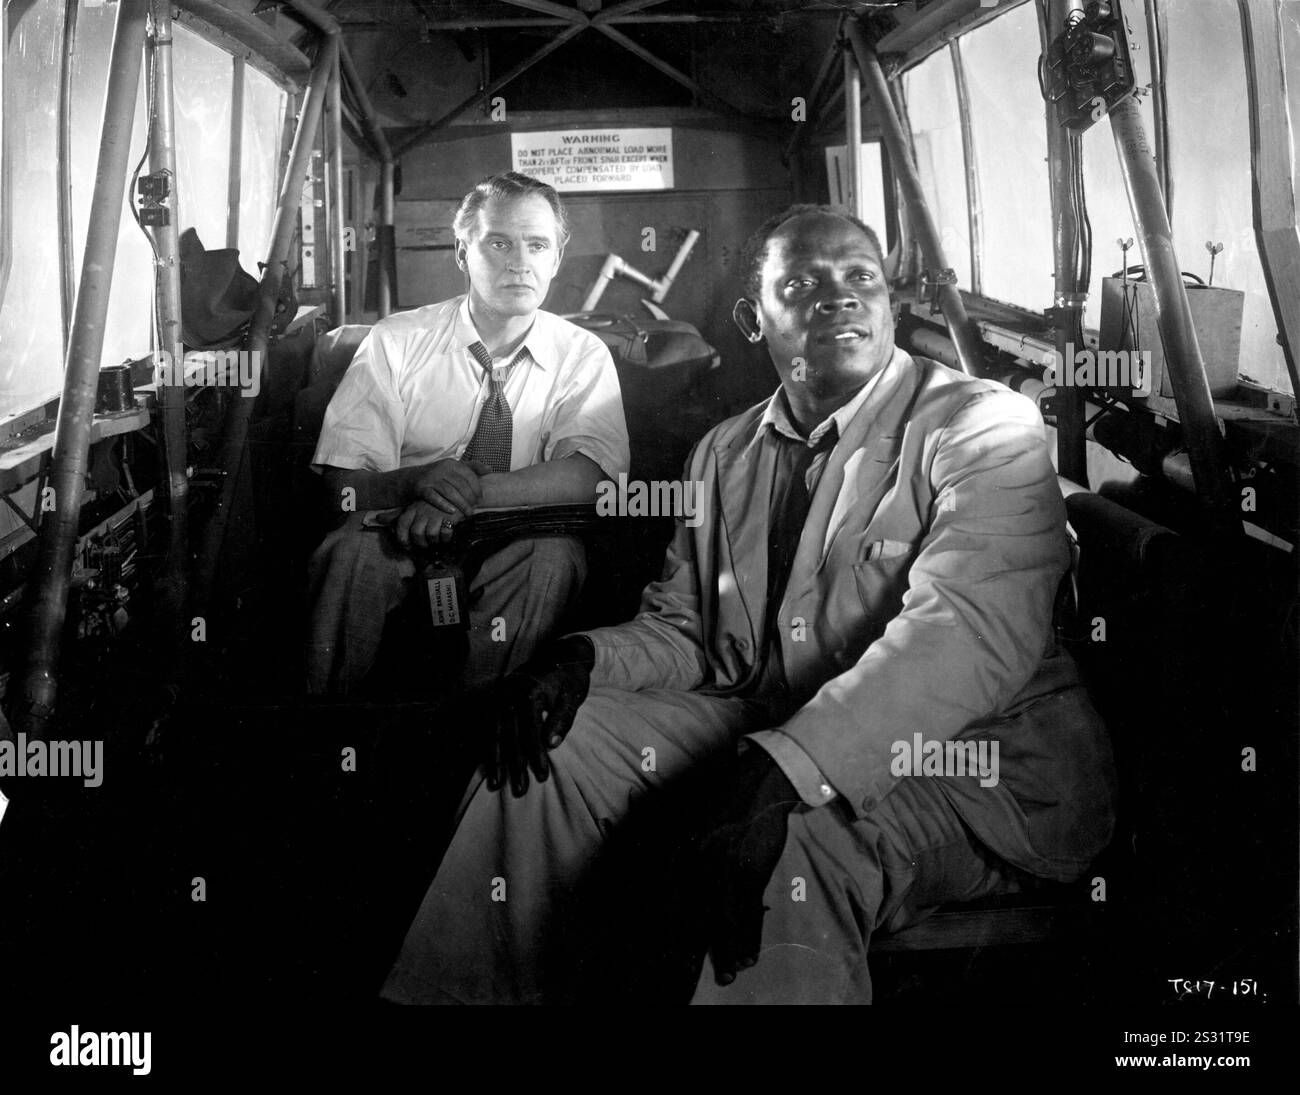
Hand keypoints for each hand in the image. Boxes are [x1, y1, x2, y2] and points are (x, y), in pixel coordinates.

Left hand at [393, 500, 458, 549]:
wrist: (457, 497)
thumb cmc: (437, 508)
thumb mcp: (421, 510)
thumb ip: (412, 522)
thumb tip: (407, 544)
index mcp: (413, 508)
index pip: (402, 524)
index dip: (403, 538)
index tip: (408, 546)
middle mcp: (423, 510)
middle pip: (416, 533)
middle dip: (421, 543)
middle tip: (426, 545)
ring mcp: (436, 513)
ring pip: (431, 534)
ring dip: (434, 541)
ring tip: (437, 540)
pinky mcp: (450, 516)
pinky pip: (445, 533)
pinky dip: (446, 538)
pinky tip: (446, 537)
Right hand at [414, 458, 486, 520]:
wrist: (410, 480)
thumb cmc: (437, 476)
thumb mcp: (453, 469)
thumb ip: (472, 467)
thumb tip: (490, 469)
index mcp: (451, 463)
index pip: (469, 475)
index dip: (477, 488)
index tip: (481, 500)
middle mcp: (441, 468)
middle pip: (461, 485)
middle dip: (470, 498)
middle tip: (474, 508)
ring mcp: (431, 478)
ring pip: (450, 492)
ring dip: (461, 504)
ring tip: (467, 513)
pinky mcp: (421, 488)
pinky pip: (434, 497)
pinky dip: (443, 505)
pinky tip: (452, 512)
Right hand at [486, 635, 594, 796]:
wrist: (559, 654)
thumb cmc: (569, 678)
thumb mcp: (572, 696)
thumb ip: (562, 719)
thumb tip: (551, 745)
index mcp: (530, 693)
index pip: (531, 732)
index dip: (536, 756)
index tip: (542, 777)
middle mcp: (510, 694)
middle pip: (510, 736)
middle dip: (514, 765)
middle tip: (520, 790)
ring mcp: (500, 695)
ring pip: (495, 733)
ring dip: (495, 761)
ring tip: (496, 783)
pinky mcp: (495, 697)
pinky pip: (489, 727)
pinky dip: (489, 747)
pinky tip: (489, 765)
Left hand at [696, 745, 802, 985]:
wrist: (760, 783)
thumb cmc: (730, 805)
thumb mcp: (700, 828)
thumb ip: (688, 854)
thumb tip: (674, 881)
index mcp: (685, 851)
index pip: (673, 898)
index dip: (673, 929)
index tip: (672, 955)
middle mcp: (699, 860)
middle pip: (695, 914)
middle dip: (698, 947)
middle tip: (706, 973)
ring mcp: (725, 865)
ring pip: (722, 917)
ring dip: (727, 949)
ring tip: (729, 975)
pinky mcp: (750, 867)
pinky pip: (749, 908)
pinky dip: (750, 934)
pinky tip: (750, 955)